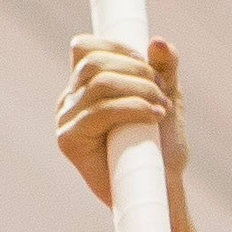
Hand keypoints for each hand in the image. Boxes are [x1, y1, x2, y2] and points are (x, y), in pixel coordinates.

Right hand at [56, 36, 188, 205]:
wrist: (160, 190)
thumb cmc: (161, 147)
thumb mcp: (166, 98)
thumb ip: (164, 68)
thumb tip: (157, 41)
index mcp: (84, 86)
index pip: (84, 47)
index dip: (117, 47)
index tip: (150, 67)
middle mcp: (69, 100)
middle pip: (93, 62)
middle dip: (136, 70)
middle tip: (163, 91)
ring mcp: (65, 120)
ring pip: (99, 84)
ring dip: (140, 90)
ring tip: (163, 107)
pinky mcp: (69, 141)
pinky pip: (100, 112)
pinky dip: (133, 108)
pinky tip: (155, 116)